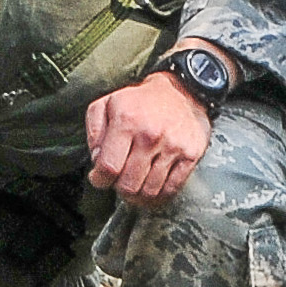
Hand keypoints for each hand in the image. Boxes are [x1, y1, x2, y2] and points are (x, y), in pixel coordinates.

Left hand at [85, 69, 212, 206]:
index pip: (109, 167)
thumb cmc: (140, 101)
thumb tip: (96, 159)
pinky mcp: (191, 155)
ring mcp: (173, 146)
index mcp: (127, 121)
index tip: (99, 179)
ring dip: (138, 195)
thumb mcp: (107, 103)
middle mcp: (151, 135)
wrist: (181, 91)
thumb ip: (94, 130)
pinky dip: (159, 195)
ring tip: (134, 185)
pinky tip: (151, 188)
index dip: (99, 180)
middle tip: (118, 181)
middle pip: (129, 184)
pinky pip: (172, 188)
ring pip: (150, 191)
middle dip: (119, 188)